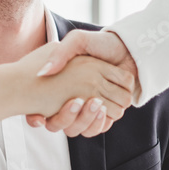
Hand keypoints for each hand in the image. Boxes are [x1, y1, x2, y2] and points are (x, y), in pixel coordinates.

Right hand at [15, 44, 133, 123]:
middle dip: (69, 117)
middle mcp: (72, 100)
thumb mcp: (77, 41)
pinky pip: (98, 128)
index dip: (39, 118)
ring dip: (87, 118)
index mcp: (60, 87)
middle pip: (61, 125)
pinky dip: (100, 121)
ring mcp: (89, 109)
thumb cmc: (101, 44)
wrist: (129, 50)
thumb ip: (60, 53)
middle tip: (77, 101)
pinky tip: (101, 108)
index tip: (39, 117)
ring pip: (80, 128)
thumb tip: (44, 72)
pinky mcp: (106, 113)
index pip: (41, 113)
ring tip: (94, 102)